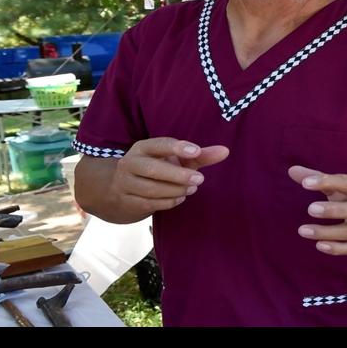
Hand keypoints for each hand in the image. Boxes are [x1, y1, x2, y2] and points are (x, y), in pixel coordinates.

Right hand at [113, 137, 229, 213]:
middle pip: (152, 169)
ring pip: (151, 189)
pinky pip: (150, 203)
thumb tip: (225, 151)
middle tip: (199, 179)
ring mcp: (126, 183)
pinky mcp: (127, 200)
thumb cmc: (157, 169)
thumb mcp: (176, 160)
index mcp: (143, 148)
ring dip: (175, 190)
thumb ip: (200, 156)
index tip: (196, 150)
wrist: (121, 189)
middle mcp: (130, 163)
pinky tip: (180, 197)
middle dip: (178, 175)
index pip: (158, 145)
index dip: (177, 147)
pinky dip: (168, 201)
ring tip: (192, 188)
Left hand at [289, 165, 346, 255]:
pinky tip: (319, 245)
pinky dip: (338, 248)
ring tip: (303, 230)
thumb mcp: (343, 184)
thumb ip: (318, 178)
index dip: (328, 182)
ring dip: (327, 232)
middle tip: (311, 209)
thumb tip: (292, 170)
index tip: (306, 183)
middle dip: (334, 211)